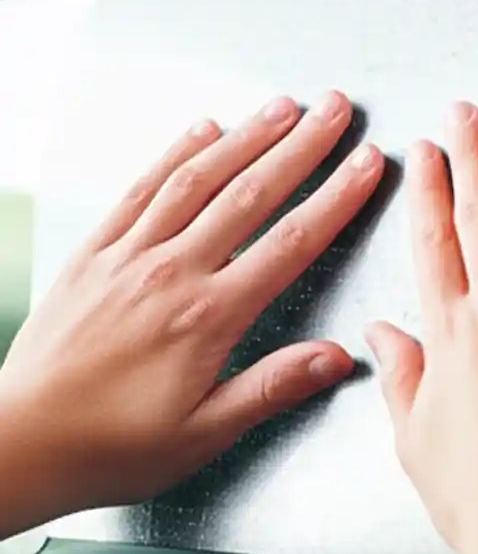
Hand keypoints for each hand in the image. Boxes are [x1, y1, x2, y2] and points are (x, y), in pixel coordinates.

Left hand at [0, 90, 383, 532]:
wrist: (19, 443)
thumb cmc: (112, 447)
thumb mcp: (204, 433)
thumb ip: (272, 388)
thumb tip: (338, 357)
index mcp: (207, 317)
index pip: (291, 243)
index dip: (337, 197)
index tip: (367, 163)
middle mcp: (170, 274)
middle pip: (250, 195)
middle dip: (301, 146)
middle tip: (336, 110)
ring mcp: (128, 257)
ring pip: (197, 180)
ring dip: (246, 137)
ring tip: (284, 106)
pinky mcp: (93, 255)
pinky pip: (140, 191)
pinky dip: (174, 154)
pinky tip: (201, 130)